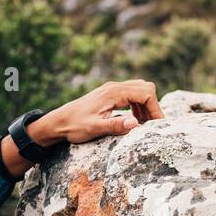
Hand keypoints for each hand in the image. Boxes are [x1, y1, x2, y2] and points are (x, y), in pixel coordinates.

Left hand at [0, 80, 162, 178]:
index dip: (156, 109)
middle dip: (153, 105)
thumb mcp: (94, 129)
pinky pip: (131, 95)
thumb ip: (115, 126)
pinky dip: (137, 105)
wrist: (58, 122)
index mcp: (113, 92)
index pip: (146, 93)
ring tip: (144, 124)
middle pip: (145, 88)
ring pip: (139, 90)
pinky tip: (133, 120)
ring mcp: (111, 89)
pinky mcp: (109, 95)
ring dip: (146, 106)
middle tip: (152, 125)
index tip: (157, 125)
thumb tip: (136, 124)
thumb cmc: (74, 126)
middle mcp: (114, 87)